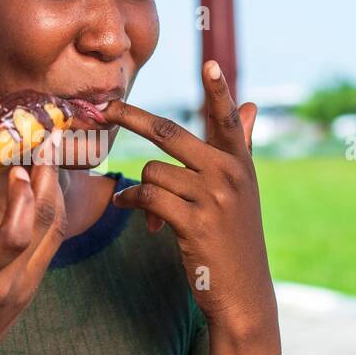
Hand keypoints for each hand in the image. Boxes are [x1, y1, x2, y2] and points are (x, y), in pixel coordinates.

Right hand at [0, 132, 67, 354]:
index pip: (14, 234)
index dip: (22, 195)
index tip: (16, 164)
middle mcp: (7, 286)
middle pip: (46, 224)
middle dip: (49, 176)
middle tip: (45, 137)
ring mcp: (24, 291)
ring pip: (54, 233)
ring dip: (54, 191)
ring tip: (46, 154)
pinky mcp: (29, 292)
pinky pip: (48, 245)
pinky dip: (48, 212)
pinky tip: (39, 188)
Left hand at [103, 61, 275, 336]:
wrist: (242, 292)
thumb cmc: (236, 236)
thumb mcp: (243, 188)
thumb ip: (241, 144)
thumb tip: (249, 104)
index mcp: (240, 163)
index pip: (225, 119)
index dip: (217, 90)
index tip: (208, 62)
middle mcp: (230, 175)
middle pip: (171, 134)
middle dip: (133, 119)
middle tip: (105, 110)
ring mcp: (213, 199)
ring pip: (154, 171)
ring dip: (140, 186)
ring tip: (139, 203)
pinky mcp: (194, 224)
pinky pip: (148, 198)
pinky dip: (133, 201)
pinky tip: (129, 207)